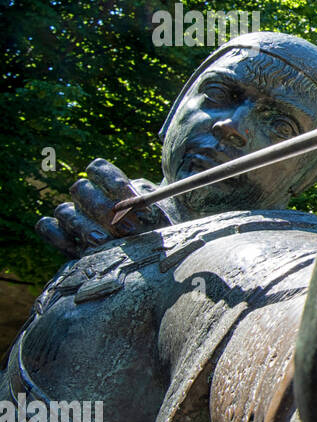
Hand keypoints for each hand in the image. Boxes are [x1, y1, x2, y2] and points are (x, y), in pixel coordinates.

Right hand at [35, 159, 168, 256]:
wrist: (156, 254)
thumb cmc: (161, 230)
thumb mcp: (165, 213)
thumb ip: (153, 204)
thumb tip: (148, 204)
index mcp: (110, 184)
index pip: (97, 168)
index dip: (113, 181)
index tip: (136, 200)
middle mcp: (89, 196)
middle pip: (80, 188)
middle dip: (103, 208)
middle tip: (126, 228)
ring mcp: (74, 216)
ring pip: (64, 210)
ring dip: (83, 225)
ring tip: (105, 242)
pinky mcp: (64, 237)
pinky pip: (48, 228)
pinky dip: (58, 236)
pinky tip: (81, 249)